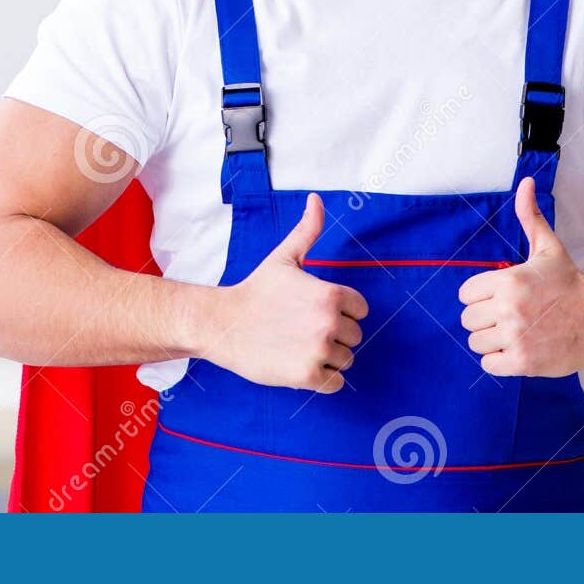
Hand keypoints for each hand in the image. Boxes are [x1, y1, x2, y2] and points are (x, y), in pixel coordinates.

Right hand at [199, 193, 368, 391]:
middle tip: (302, 330)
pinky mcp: (307, 376)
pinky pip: (335, 383)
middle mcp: (329, 322)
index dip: (340, 312)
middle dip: (334, 336)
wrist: (223, 323)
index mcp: (331, 294)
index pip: (361, 311)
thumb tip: (317, 199)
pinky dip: (322, 380)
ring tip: (299, 347)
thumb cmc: (256, 290)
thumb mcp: (284, 258)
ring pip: (346, 361)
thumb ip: (308, 230)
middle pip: (354, 337)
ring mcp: (319, 350)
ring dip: (328, 358)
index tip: (314, 312)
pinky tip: (299, 365)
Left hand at [459, 177, 583, 376]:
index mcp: (509, 281)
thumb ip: (530, 217)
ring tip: (515, 333)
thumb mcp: (549, 249)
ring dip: (491, 340)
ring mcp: (516, 337)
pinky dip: (499, 360)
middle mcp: (509, 309)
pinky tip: (518, 349)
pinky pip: (488, 364)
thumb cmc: (571, 284)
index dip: (481, 296)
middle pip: (468, 320)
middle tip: (509, 317)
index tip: (502, 298)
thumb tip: (526, 183)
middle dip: (485, 319)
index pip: (466, 294)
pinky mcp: (522, 362)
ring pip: (476, 342)